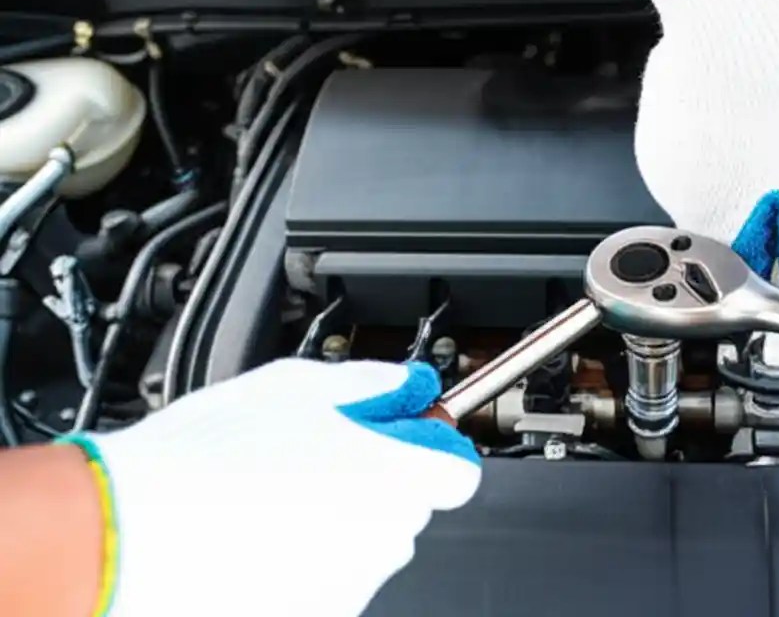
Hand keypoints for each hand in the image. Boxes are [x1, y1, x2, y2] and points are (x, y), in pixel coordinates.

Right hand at [70, 359, 479, 616]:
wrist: (129, 536)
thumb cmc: (207, 459)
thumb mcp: (297, 385)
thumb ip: (372, 383)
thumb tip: (407, 385)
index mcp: (396, 478)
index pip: (457, 473)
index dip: (427, 450)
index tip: (400, 438)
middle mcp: (385, 541)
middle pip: (406, 510)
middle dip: (373, 484)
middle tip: (311, 460)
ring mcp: (349, 587)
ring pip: (362, 548)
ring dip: (334, 525)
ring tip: (266, 501)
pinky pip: (323, 584)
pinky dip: (300, 565)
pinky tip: (253, 541)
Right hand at [634, 0, 778, 300]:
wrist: (728, 16)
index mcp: (722, 227)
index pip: (752, 275)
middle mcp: (680, 206)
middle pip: (728, 233)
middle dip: (762, 217)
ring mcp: (662, 166)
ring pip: (711, 191)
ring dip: (741, 177)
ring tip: (770, 134)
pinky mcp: (656, 131)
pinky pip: (693, 154)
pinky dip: (717, 143)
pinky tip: (739, 115)